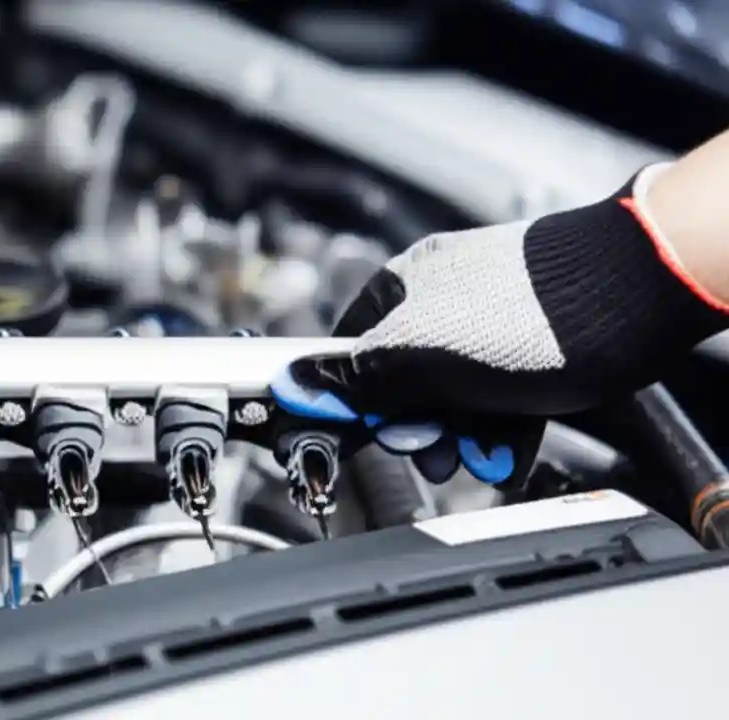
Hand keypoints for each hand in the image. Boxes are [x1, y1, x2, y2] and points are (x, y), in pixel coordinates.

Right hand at [288, 165, 728, 417]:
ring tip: (481, 458)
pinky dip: (501, 430)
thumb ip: (355, 375)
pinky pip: (501, 397)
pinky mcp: (534, 343)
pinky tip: (508, 453)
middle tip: (435, 455)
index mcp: (398, 293)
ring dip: (462, 438)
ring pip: (455, 397)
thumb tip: (291, 382)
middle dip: (418, 430)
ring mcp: (489, 322)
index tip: (369, 437)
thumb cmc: (526, 315)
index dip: (355, 405)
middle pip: (404, 384)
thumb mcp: (421, 355)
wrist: (638, 291)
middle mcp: (439, 301)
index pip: (348, 356)